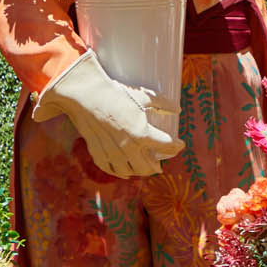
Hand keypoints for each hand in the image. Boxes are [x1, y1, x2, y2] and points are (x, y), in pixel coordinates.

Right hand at [40, 54, 181, 178]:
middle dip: (157, 166)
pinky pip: (111, 169)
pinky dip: (119, 172)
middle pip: (149, 167)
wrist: (86, 96)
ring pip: (130, 171)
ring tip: (143, 168)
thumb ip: (162, 103)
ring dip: (139, 171)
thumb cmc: (115, 94)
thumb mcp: (143, 97)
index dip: (176, 147)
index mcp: (141, 133)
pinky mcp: (98, 153)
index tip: (180, 145)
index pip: (166, 146)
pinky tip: (123, 171)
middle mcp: (128, 147)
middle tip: (160, 164)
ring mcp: (112, 152)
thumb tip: (177, 109)